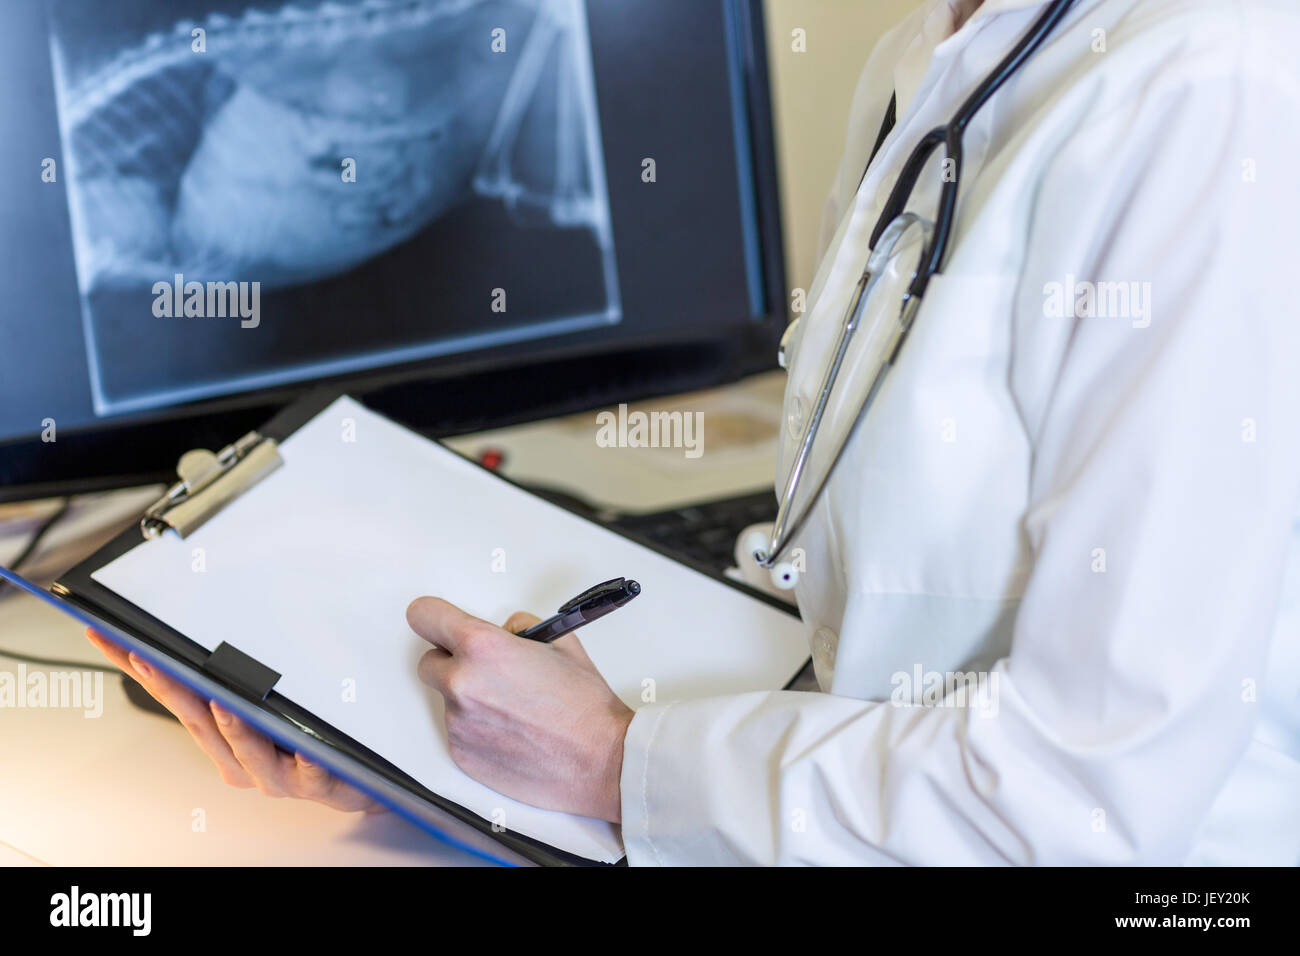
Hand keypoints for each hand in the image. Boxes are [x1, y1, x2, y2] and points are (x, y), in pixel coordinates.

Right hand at [85, 629, 380, 813]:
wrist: (357, 782)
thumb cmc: (306, 743)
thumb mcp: (266, 704)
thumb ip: (240, 676)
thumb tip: (214, 629)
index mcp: (222, 737)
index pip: (175, 696)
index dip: (141, 670)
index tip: (110, 638)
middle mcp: (241, 759)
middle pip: (200, 722)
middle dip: (172, 689)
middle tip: (146, 657)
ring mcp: (277, 774)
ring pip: (249, 751)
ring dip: (234, 726)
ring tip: (222, 700)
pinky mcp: (318, 783)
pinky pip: (311, 771)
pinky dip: (305, 760)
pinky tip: (306, 749)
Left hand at [408, 598, 633, 822]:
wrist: (600, 760)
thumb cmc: (585, 705)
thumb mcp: (559, 641)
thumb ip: (518, 627)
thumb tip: (501, 632)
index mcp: (482, 648)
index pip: (424, 616)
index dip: (434, 618)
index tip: (439, 623)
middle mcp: (461, 684)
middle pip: (428, 662)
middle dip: (452, 662)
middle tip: (489, 672)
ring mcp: (458, 723)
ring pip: (448, 700)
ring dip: (470, 699)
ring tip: (515, 710)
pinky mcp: (461, 754)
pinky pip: (458, 732)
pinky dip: (477, 730)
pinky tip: (512, 732)